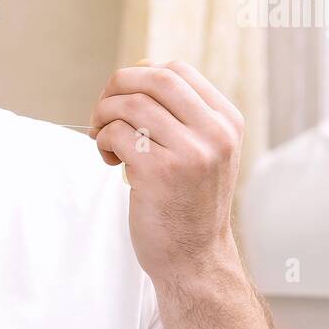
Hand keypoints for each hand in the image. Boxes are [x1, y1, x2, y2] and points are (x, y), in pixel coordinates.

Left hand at [89, 60, 244, 282]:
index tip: (123, 99)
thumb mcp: (200, 152)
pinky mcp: (160, 172)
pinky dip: (102, 141)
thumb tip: (139, 68)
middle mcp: (215, 133)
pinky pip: (117, 134)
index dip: (140, 76)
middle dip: (116, 87)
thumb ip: (179, 114)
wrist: (194, 259)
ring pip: (131, 104)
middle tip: (101, 113)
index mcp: (227, 122)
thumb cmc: (187, 204)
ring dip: (104, 117)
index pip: (177, 71)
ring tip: (104, 142)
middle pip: (155, 78)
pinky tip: (109, 159)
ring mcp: (191, 152)